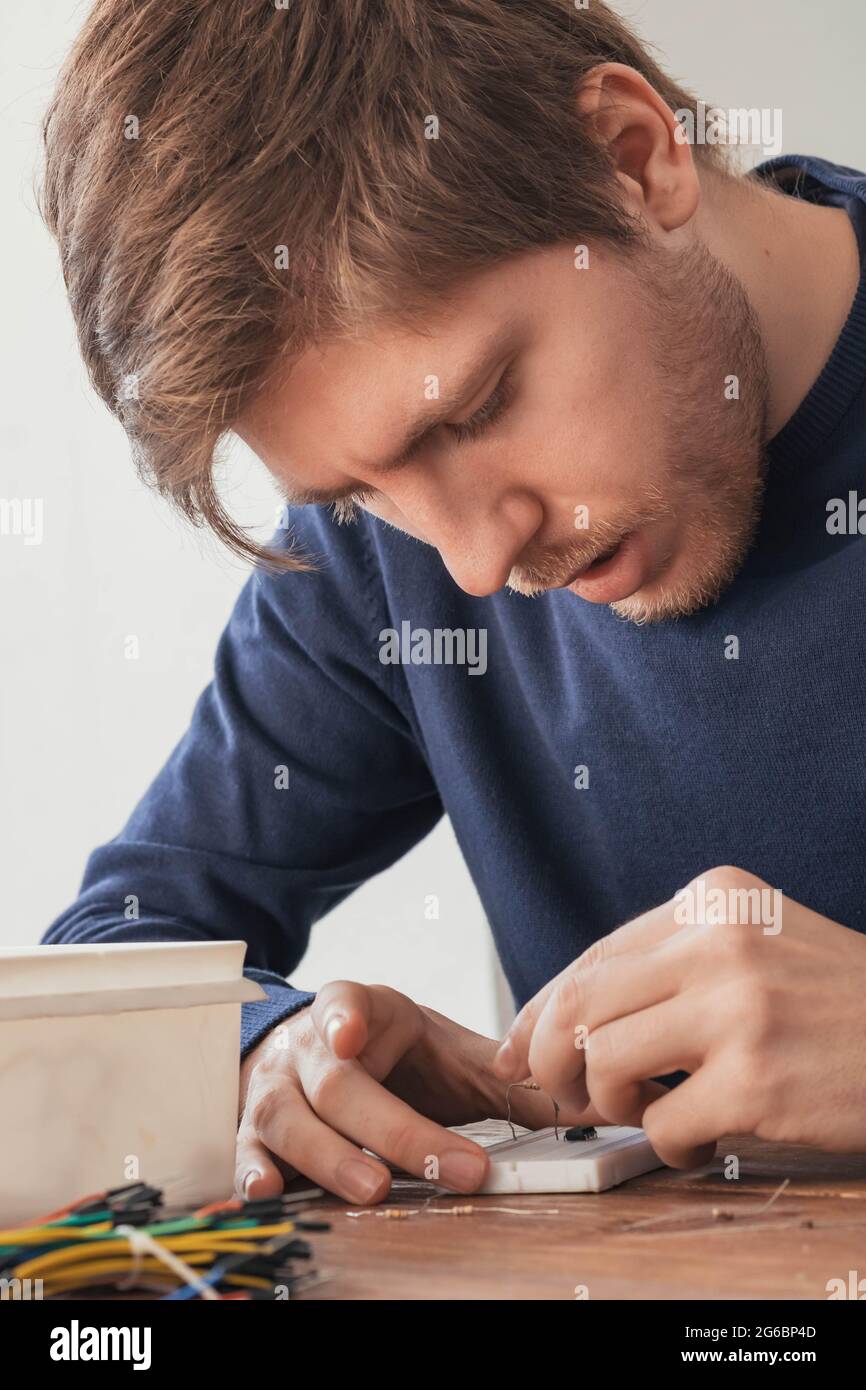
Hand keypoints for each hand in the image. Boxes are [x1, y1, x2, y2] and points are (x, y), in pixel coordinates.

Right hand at [236, 980, 606, 1203]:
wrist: (320, 1056)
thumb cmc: (391, 1054)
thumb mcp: (446, 1052)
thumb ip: (508, 1079)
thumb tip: (591, 1102)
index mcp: (358, 1010)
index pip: (344, 1003)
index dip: (345, 1018)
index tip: (352, 1035)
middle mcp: (308, 1047)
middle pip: (337, 1083)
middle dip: (391, 1127)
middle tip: (443, 1166)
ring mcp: (275, 1088)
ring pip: (287, 1118)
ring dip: (327, 1156)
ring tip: (371, 1189)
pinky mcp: (254, 1130)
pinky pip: (245, 1149)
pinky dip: (252, 1171)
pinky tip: (268, 1193)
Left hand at [493, 866, 865, 1166]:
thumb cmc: (838, 1004)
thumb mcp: (758, 945)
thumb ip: (671, 966)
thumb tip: (559, 1023)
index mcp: (714, 899)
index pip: (595, 955)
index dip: (541, 1009)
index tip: (517, 1049)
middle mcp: (720, 942)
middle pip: (582, 1002)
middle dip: (550, 1059)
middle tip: (560, 1094)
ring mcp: (739, 1008)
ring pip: (606, 1059)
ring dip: (610, 1103)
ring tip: (650, 1111)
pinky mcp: (756, 1078)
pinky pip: (662, 1124)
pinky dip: (667, 1145)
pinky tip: (703, 1139)